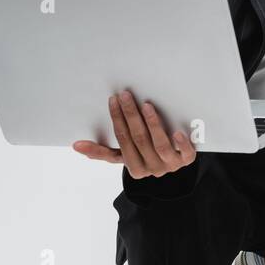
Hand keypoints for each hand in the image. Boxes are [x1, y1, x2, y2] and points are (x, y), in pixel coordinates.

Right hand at [72, 89, 195, 178]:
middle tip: (127, 96)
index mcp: (135, 169)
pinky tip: (178, 131)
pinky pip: (186, 155)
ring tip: (146, 106)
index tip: (114, 100)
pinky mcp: (187, 161)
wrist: (175, 166)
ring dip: (153, 124)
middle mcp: (153, 169)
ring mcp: (171, 166)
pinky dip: (182, 143)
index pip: (123, 140)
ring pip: (160, 145)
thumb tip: (76, 145)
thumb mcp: (125, 157)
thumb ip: (103, 152)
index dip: (117, 119)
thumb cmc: (145, 157)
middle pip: (140, 140)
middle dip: (131, 116)